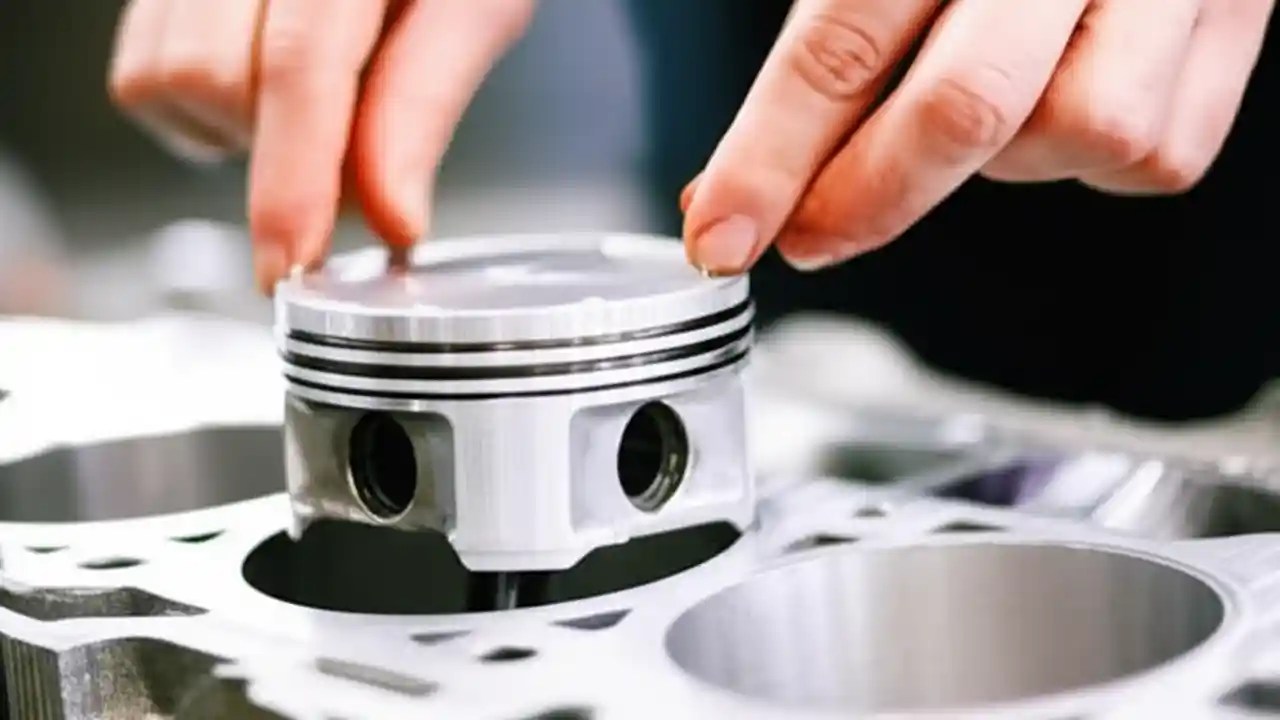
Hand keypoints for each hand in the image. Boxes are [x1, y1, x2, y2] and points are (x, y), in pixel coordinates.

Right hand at [109, 0, 533, 292]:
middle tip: (346, 138)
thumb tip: (392, 220)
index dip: (291, 179)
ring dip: (234, 124)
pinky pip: (143, 61)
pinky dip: (201, 101)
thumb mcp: (477, 9)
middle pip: (213, 76)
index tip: (291, 266)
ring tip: (305, 101)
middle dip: (279, 145)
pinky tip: (262, 81)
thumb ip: (423, 106)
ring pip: (160, 74)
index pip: (298, 63)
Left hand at [682, 0, 1274, 273]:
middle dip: (867, 199)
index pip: (842, 41)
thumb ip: (830, 45)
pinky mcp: (1239, 16)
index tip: (719, 234)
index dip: (770, 158)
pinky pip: (1153, 151)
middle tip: (808, 237)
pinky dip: (1087, 158)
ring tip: (990, 104)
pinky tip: (1062, 102)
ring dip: (1004, 162)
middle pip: (964, 105)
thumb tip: (737, 187)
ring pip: (1078, 133)